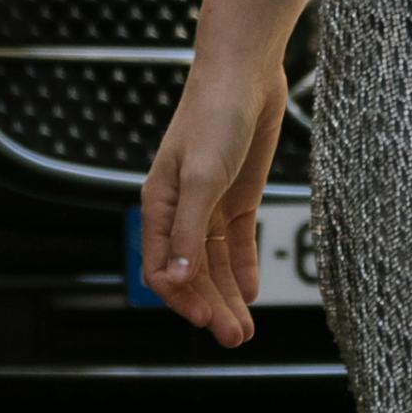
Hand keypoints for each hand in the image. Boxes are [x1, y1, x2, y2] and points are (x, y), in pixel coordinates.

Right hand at [139, 48, 290, 347]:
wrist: (245, 75)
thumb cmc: (214, 117)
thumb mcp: (202, 177)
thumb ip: (190, 230)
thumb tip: (178, 278)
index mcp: (159, 205)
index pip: (162, 268)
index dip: (182, 298)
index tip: (207, 320)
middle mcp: (181, 210)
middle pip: (193, 273)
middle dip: (211, 306)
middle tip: (236, 338)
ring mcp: (210, 205)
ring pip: (215, 264)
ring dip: (227, 296)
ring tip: (245, 329)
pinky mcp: (237, 198)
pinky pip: (236, 244)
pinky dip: (243, 269)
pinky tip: (251, 293)